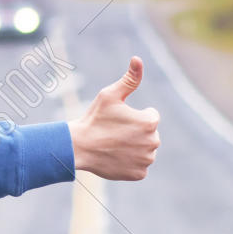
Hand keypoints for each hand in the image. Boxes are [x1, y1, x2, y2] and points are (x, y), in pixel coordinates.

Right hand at [68, 56, 160, 180]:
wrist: (79, 147)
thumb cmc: (94, 119)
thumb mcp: (110, 95)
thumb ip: (129, 79)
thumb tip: (138, 59)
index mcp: (150, 122)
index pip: (150, 116)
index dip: (133, 116)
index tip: (117, 120)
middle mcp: (153, 142)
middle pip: (149, 134)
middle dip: (135, 132)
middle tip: (114, 133)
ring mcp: (146, 160)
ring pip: (145, 150)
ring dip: (134, 147)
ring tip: (114, 145)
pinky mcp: (139, 174)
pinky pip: (139, 166)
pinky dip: (130, 163)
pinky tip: (116, 157)